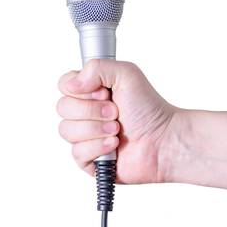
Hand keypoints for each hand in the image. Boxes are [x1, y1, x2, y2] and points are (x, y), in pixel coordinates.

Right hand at [56, 59, 178, 183]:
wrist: (163, 139)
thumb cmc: (149, 109)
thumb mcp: (126, 73)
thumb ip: (96, 67)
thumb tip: (72, 84)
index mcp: (90, 92)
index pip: (64, 85)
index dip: (81, 89)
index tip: (104, 92)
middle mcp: (84, 113)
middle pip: (62, 108)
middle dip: (92, 110)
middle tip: (115, 112)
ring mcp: (84, 136)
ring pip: (67, 130)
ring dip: (96, 129)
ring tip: (117, 129)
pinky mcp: (87, 159)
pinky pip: (77, 152)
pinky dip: (98, 147)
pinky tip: (114, 146)